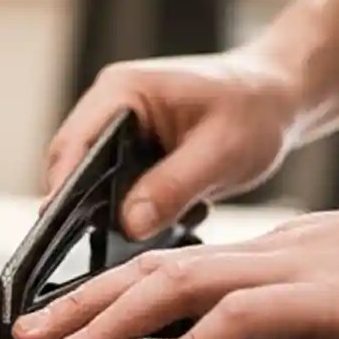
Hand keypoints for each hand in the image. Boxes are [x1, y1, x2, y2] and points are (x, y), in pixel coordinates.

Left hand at [15, 177, 338, 338]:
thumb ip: (287, 304)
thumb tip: (241, 329)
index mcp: (269, 255)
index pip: (168, 267)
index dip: (104, 293)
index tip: (60, 318)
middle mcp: (267, 256)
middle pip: (152, 271)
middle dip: (81, 304)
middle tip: (28, 332)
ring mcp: (295, 272)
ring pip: (180, 287)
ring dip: (113, 320)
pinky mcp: (329, 298)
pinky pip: (243, 317)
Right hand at [45, 49, 301, 239]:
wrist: (280, 96)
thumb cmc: (256, 108)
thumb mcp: (221, 152)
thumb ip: (172, 187)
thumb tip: (128, 225)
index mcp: (123, 89)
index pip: (73, 143)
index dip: (62, 188)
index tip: (58, 229)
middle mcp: (110, 104)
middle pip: (70, 163)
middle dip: (78, 205)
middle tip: (89, 249)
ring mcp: (117, 126)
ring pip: (88, 178)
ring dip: (101, 209)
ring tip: (120, 241)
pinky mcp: (130, 148)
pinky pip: (110, 184)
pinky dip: (122, 207)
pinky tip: (144, 227)